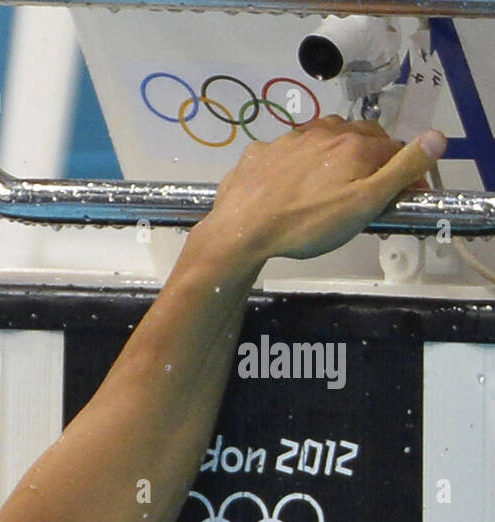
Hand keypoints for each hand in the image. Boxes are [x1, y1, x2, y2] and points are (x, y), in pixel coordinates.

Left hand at [205, 117, 445, 262]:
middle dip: (369, 159)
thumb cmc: (308, 223)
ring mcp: (286, 141)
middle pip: (358, 138)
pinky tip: (287, 185)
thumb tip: (437, 137)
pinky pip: (284, 153)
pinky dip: (293, 164)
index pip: (393, 149)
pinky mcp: (257, 154)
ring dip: (332, 156)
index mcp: (354, 144)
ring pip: (320, 140)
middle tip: (365, 193)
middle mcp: (322, 133)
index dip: (403, 172)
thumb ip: (402, 169)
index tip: (403, 197)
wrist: (241, 232)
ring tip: (328, 186)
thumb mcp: (365, 202)